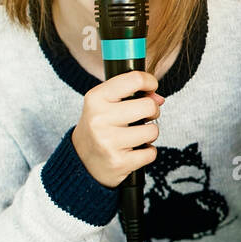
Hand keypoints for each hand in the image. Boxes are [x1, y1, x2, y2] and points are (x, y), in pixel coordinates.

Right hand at [71, 69, 164, 187]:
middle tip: (144, 116)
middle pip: (149, 106)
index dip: (150, 82)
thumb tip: (159, 99)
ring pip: (153, 131)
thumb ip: (132, 93)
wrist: (82, 159)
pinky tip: (134, 150)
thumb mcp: (105, 102)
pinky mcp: (118, 162)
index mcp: (96, 98)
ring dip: (150, 134)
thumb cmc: (100, 125)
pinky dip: (147, 152)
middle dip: (153, 111)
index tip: (150, 87)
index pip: (135, 79)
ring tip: (136, 135)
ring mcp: (108, 142)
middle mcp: (100, 119)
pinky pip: (151, 152)